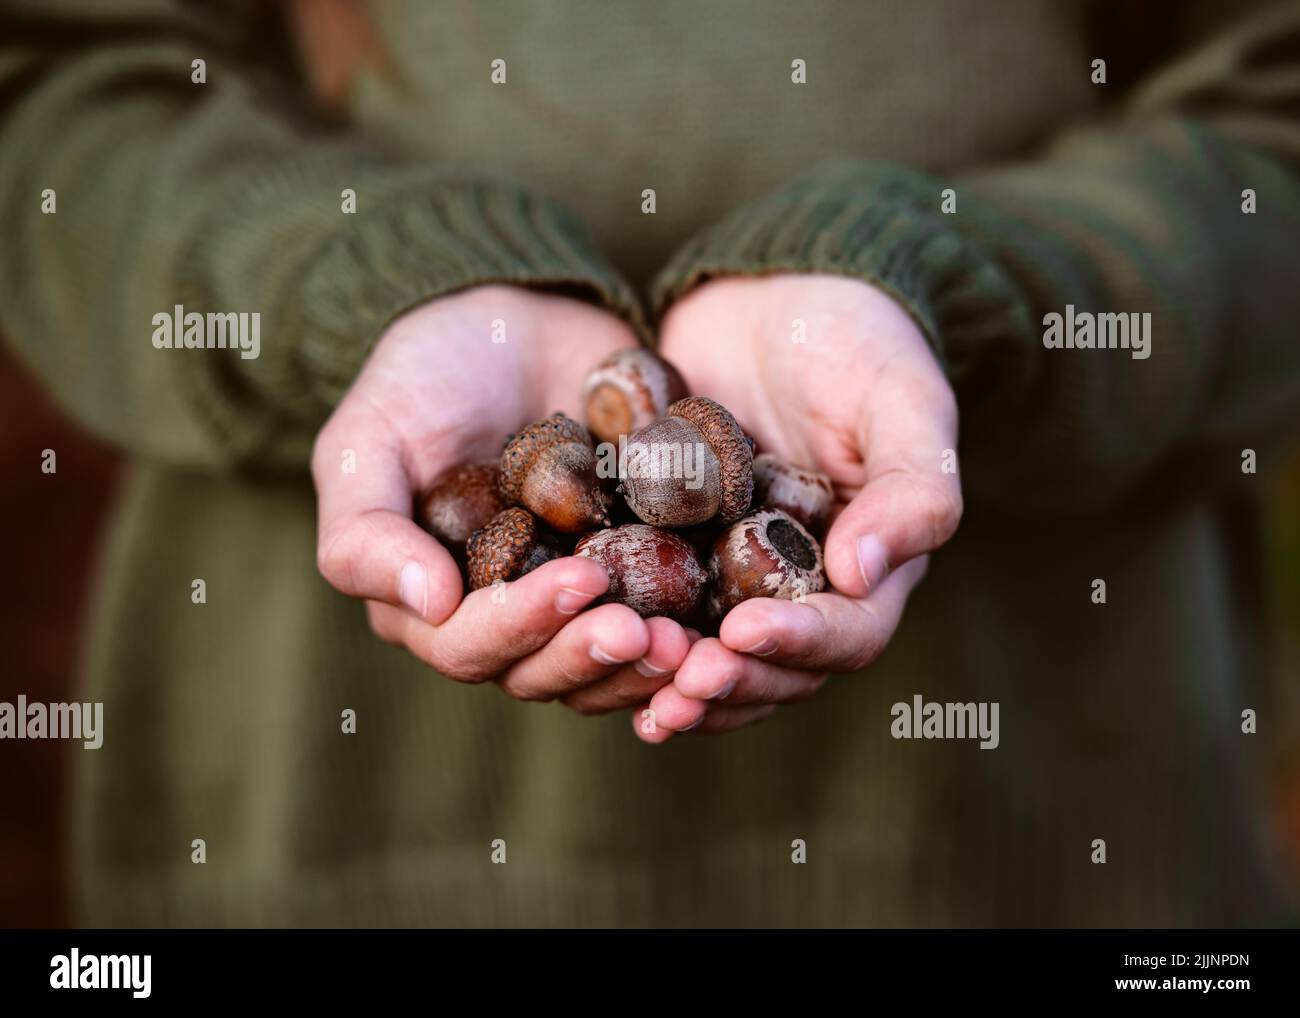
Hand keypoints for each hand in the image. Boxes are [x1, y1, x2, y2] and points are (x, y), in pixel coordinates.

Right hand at [312, 285, 688, 710]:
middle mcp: (503, 616)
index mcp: (431, 602)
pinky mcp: (634, 573)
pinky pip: (663, 622)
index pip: (469, 645)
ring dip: (644, 665)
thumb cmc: (423, 376)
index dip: (521, 625)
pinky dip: (690, 633)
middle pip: (542, 672)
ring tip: (690, 644)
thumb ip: (366, 531)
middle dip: (592, 656)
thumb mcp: (366, 441)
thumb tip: (427, 607)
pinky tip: (721, 622)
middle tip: (646, 632)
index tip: (580, 581)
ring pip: (604, 667)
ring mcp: (574, 600)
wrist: (513, 318)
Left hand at [639, 274, 960, 738]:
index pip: (849, 632)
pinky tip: (587, 647)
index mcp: (872, 563)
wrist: (772, 296)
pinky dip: (629, 641)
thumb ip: (912, 486)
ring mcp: (733, 577)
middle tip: (678, 679)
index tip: (744, 631)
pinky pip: (655, 613)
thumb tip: (865, 575)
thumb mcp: (902, 398)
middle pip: (776, 668)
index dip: (800, 643)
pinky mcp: (674, 555)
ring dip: (676, 680)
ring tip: (632, 671)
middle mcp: (803, 588)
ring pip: (713, 658)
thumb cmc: (857, 339)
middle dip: (729, 680)